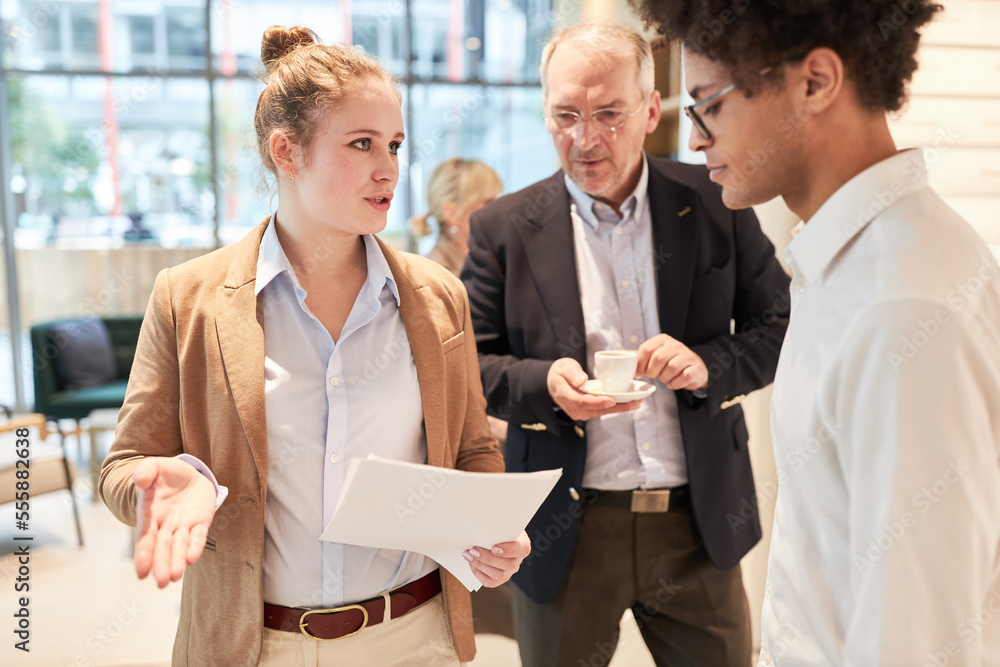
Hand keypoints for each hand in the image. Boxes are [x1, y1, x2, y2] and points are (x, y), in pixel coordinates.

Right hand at [133, 457, 216, 588]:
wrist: (189, 474)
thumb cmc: (166, 473)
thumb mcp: (155, 467)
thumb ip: (146, 472)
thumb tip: (140, 480)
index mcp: (149, 514)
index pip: (145, 536)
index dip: (143, 553)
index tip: (141, 572)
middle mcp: (165, 525)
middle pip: (162, 547)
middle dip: (161, 564)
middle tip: (161, 583)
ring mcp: (183, 525)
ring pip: (179, 546)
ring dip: (176, 562)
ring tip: (174, 577)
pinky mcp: (201, 522)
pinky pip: (198, 536)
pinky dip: (195, 547)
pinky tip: (191, 559)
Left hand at [463, 530, 530, 586]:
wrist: (497, 536)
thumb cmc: (499, 529)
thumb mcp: (502, 524)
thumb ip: (496, 524)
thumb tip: (483, 525)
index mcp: (523, 545)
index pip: (521, 549)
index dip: (508, 550)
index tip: (494, 547)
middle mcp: (518, 560)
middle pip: (508, 565)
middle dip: (488, 558)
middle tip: (473, 549)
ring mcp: (509, 571)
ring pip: (498, 575)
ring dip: (480, 565)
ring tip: (468, 555)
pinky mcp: (500, 579)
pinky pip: (490, 582)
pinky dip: (478, 574)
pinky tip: (471, 563)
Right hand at [546, 357, 639, 421]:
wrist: (554, 384)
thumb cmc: (560, 373)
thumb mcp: (563, 367)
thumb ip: (572, 373)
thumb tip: (582, 380)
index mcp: (565, 395)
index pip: (583, 401)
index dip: (598, 401)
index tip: (612, 399)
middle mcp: (573, 408)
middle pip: (596, 410)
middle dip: (617, 407)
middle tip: (635, 403)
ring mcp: (580, 413)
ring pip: (601, 412)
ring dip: (619, 408)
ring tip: (636, 403)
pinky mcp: (587, 412)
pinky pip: (602, 410)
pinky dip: (615, 407)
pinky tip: (628, 403)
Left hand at [636, 334, 708, 390]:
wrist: (694, 369)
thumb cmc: (669, 362)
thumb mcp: (655, 355)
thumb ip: (640, 355)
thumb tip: (620, 353)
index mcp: (662, 340)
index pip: (646, 349)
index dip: (640, 364)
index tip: (639, 373)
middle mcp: (676, 345)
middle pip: (658, 358)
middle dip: (652, 371)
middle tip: (653, 376)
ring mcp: (687, 356)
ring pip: (672, 367)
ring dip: (664, 378)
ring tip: (664, 379)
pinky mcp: (696, 368)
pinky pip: (684, 376)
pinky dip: (676, 383)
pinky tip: (673, 383)